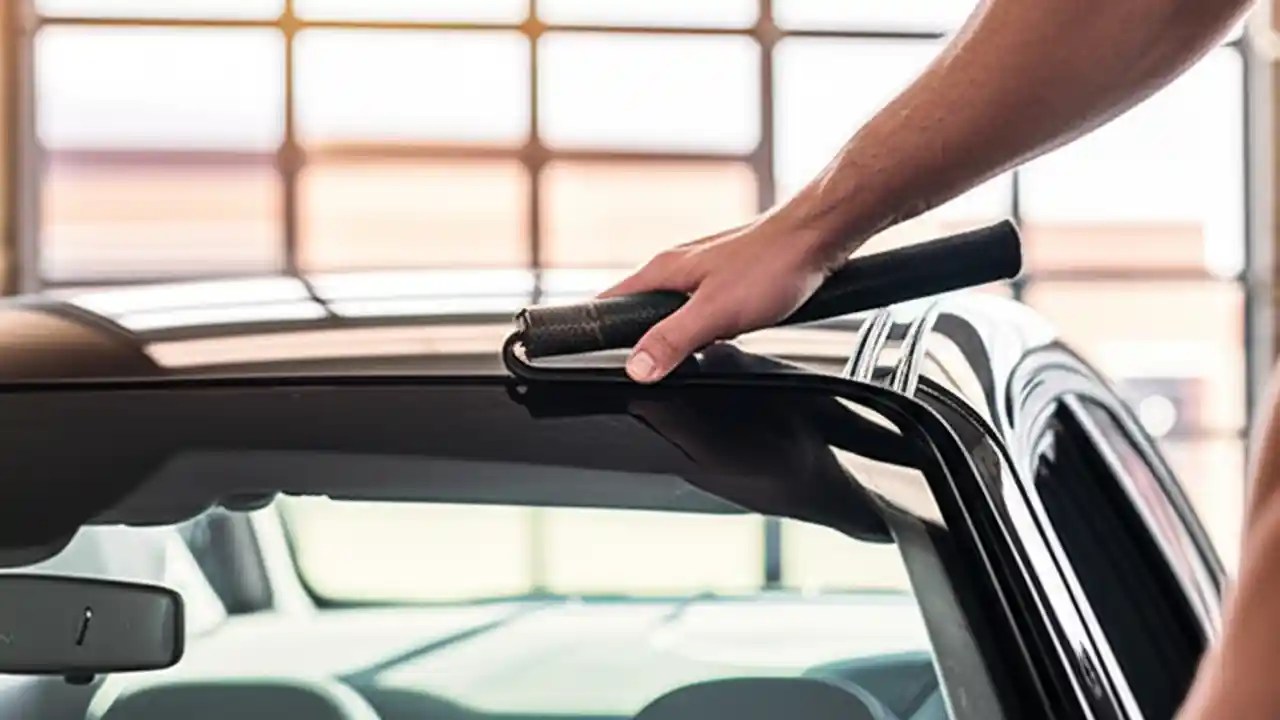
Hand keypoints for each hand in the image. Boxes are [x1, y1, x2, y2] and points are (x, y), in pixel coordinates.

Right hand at [599, 212, 853, 383]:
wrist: (818, 238)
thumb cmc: (772, 263)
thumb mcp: (714, 312)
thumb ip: (672, 340)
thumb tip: (636, 368)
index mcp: (663, 272)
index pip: (609, 301)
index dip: (597, 329)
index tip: (591, 353)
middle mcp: (678, 269)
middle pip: (641, 312)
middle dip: (643, 343)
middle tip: (652, 367)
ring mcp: (703, 274)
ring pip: (674, 314)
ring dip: (679, 337)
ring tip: (692, 353)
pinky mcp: (727, 281)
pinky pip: (702, 313)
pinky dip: (706, 331)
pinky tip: (723, 339)